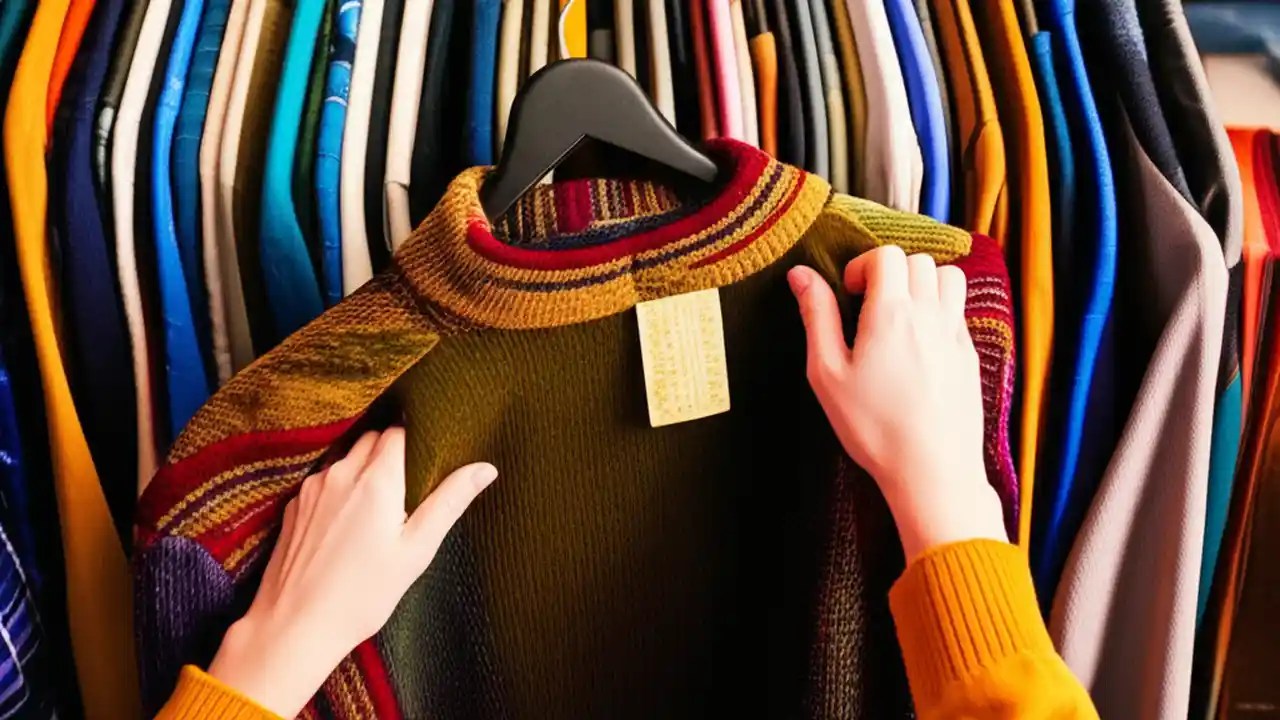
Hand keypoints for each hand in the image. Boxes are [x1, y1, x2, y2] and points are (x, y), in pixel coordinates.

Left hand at [207, 428, 496, 717]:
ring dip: (364, 469)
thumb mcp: (417, 550)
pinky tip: (346, 526)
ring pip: (346, 458)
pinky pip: (323, 481)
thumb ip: (450, 502)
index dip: (418, 441)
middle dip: (392, 452)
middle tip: (409, 488)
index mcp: (376, 480)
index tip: (430, 460)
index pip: (400, 433)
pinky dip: (340, 489)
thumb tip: (485, 469)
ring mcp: (312, 489)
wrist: (295, 626)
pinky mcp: (293, 507)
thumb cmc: (362, 594)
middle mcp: (341, 474)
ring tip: (378, 510)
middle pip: (372, 439)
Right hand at [787, 246, 1005, 560]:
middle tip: (870, 305)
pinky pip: (959, 310)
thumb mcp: (828, 373)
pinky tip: (919, 343)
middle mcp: (930, 315)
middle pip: (918, 261)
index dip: (863, 266)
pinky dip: (940, 309)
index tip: (850, 295)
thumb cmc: (874, 427)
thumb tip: (802, 275)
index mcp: (892, 314)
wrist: (933, 470)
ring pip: (948, 278)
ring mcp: (955, 334)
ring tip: (900, 315)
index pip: (887, 254)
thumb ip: (816, 317)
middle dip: (891, 272)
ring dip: (922, 283)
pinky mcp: (970, 355)